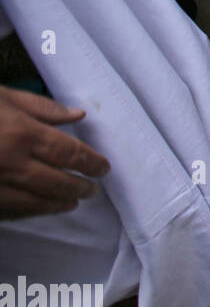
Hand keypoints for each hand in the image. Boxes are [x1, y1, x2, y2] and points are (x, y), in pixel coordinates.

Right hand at [0, 87, 109, 219]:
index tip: (103, 168)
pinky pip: (8, 210)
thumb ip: (40, 107)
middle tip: (91, 189)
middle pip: (57, 182)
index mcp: (22, 133)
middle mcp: (11, 162)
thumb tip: (77, 115)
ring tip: (71, 202)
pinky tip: (38, 208)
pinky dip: (28, 211)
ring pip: (34, 202)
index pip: (69, 154)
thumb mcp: (1, 95)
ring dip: (57, 204)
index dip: (90, 163)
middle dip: (78, 187)